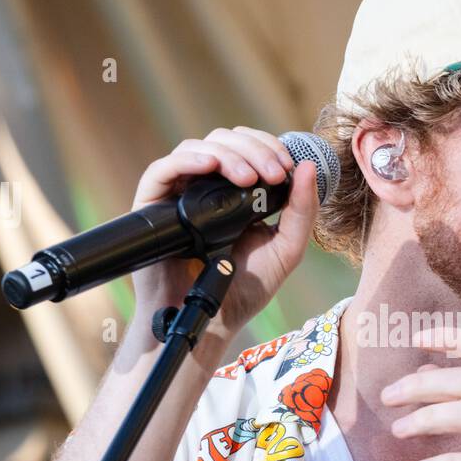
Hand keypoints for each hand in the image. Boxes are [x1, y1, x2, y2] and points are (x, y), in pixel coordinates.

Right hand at [129, 127, 319, 341]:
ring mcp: (178, 194)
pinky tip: (209, 166)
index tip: (288, 165)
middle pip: (223, 140)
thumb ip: (301, 212)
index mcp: (235, 192)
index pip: (247, 147)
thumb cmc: (243, 290)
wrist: (208, 321)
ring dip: (228, 154)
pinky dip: (187, 160)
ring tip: (249, 178)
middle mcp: (205, 186)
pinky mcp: (152, 206)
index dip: (268, 146)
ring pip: (196, 148)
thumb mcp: (285, 250)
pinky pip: (162, 169)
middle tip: (273, 172)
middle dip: (254, 148)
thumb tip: (308, 167)